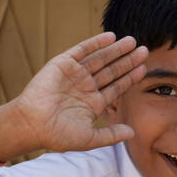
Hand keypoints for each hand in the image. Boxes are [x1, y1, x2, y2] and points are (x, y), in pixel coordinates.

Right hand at [4, 32, 147, 155]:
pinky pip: (82, 51)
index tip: (144, 68)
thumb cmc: (57, 135)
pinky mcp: (63, 64)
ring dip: (116, 50)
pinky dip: (96, 43)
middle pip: (112, 70)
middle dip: (128, 61)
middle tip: (145, 51)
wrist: (32, 124)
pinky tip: (111, 37)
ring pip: (100, 59)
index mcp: (92, 103)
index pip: (117, 86)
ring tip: (132, 42)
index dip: (130, 77)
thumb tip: (133, 133)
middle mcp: (85, 87)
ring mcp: (74, 75)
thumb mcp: (89, 138)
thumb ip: (111, 135)